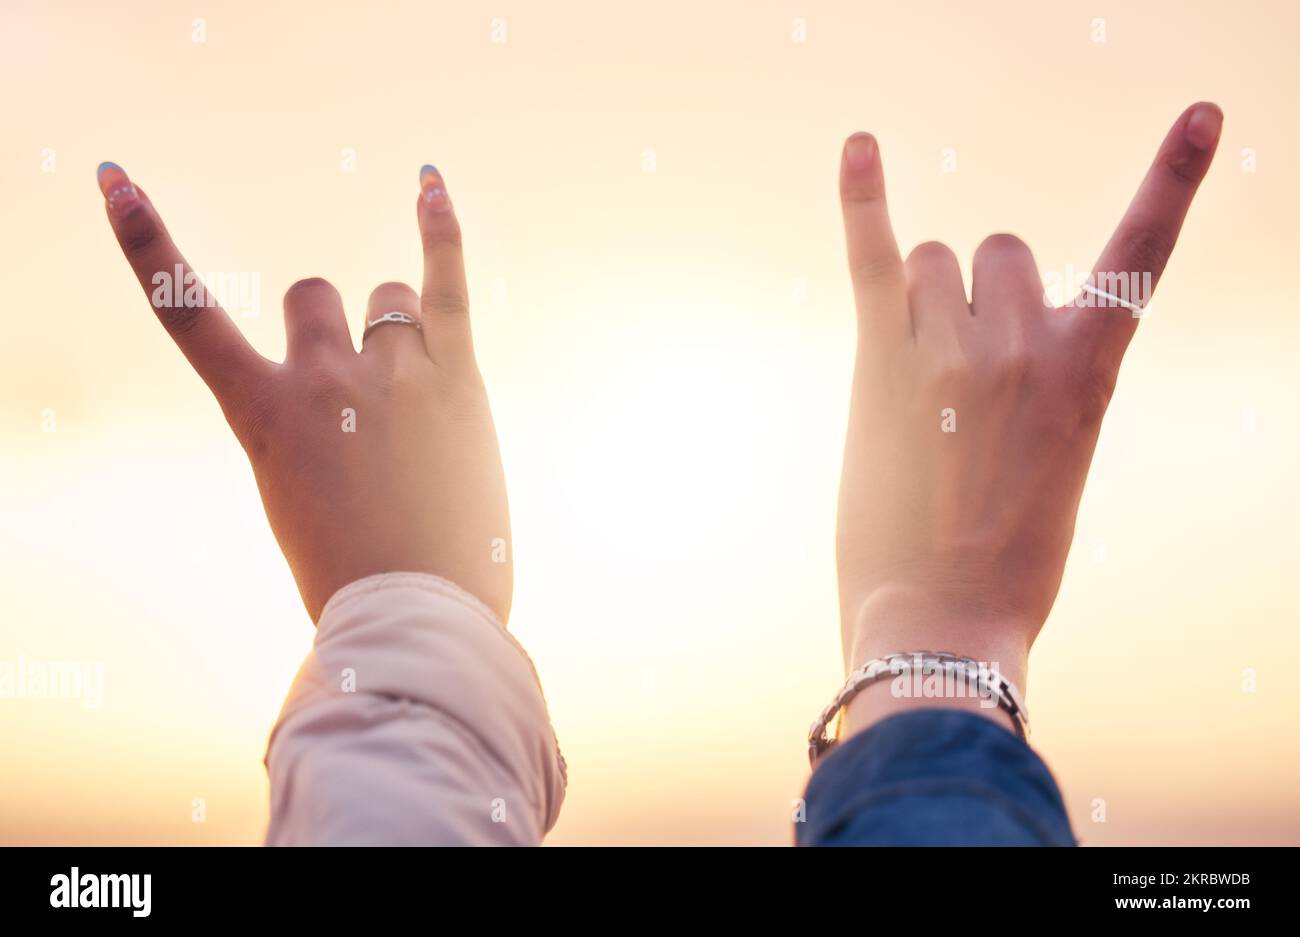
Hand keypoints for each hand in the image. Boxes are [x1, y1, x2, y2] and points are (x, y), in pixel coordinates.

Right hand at [98, 164, 511, 622]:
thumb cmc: (357, 573)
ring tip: (418, 399)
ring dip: (394, 327)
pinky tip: (429, 183)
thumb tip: (363, 394)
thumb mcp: (300, 499)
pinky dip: (439, 229)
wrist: (421, 612)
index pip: (187, 315)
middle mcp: (319, 374)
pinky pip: (446, 281)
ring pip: (384, 296)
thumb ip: (314, 432)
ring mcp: (390, 367)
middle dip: (330, 327)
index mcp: (262, 415)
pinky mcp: (456, 373)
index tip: (116, 182)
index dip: (147, 243)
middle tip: (362, 395)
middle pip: (310, 293)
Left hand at [833, 104, 1220, 717]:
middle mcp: (1029, 342)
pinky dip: (864, 198)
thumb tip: (979, 335)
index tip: (1203, 116)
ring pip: (933, 259)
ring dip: (920, 300)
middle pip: (997, 249)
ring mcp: (956, 345)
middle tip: (957, 378)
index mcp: (1088, 369)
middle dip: (977, 295)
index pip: (1139, 257)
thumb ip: (1038, 385)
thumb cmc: (1003, 557)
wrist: (944, 620)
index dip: (1174, 179)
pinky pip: (874, 253)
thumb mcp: (1055, 460)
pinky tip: (859, 146)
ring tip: (913, 380)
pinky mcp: (885, 357)